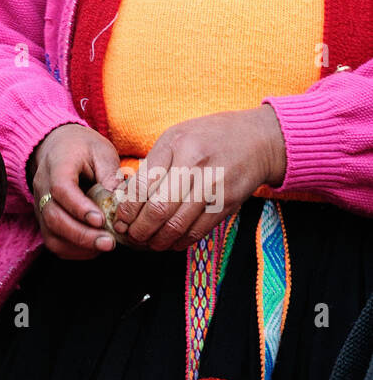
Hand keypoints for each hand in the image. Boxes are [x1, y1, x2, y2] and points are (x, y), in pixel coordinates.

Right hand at [29, 124, 120, 258]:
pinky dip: (73, 250)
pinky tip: (93, 248)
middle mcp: (42, 190)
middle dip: (82, 235)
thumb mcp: (101, 151)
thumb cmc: (81, 149)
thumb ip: (109, 174)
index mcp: (57, 167)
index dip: (79, 207)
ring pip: (51, 235)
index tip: (100, 220)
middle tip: (109, 243)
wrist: (55, 147)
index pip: (61, 190)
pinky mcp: (44, 221)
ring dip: (78, 246)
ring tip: (104, 247)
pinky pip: (54, 242)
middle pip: (54, 218)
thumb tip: (118, 201)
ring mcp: (41, 208)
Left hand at [114, 106, 286, 250]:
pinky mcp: (227, 204)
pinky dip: (179, 242)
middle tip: (130, 235)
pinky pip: (198, 231)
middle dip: (138, 230)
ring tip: (146, 242)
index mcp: (178, 146)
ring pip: (177, 226)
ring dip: (156, 241)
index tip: (120, 219)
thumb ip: (152, 164)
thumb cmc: (209, 137)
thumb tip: (127, 198)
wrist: (260, 139)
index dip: (127, 209)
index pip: (143, 186)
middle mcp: (196, 167)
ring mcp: (214, 187)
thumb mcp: (176, 137)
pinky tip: (168, 242)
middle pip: (158, 210)